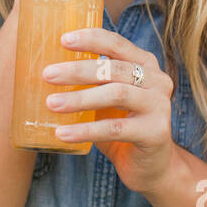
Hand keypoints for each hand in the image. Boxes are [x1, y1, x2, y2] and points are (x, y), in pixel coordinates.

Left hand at [41, 27, 181, 194]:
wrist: (151, 166)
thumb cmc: (122, 126)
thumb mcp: (107, 99)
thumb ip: (91, 82)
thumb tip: (46, 72)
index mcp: (145, 64)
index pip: (117, 44)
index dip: (91, 39)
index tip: (63, 40)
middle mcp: (157, 80)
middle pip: (114, 69)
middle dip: (77, 70)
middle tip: (47, 75)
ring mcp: (160, 106)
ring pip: (116, 94)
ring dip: (80, 98)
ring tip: (51, 104)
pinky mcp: (155, 132)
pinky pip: (115, 129)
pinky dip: (85, 130)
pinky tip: (63, 133)